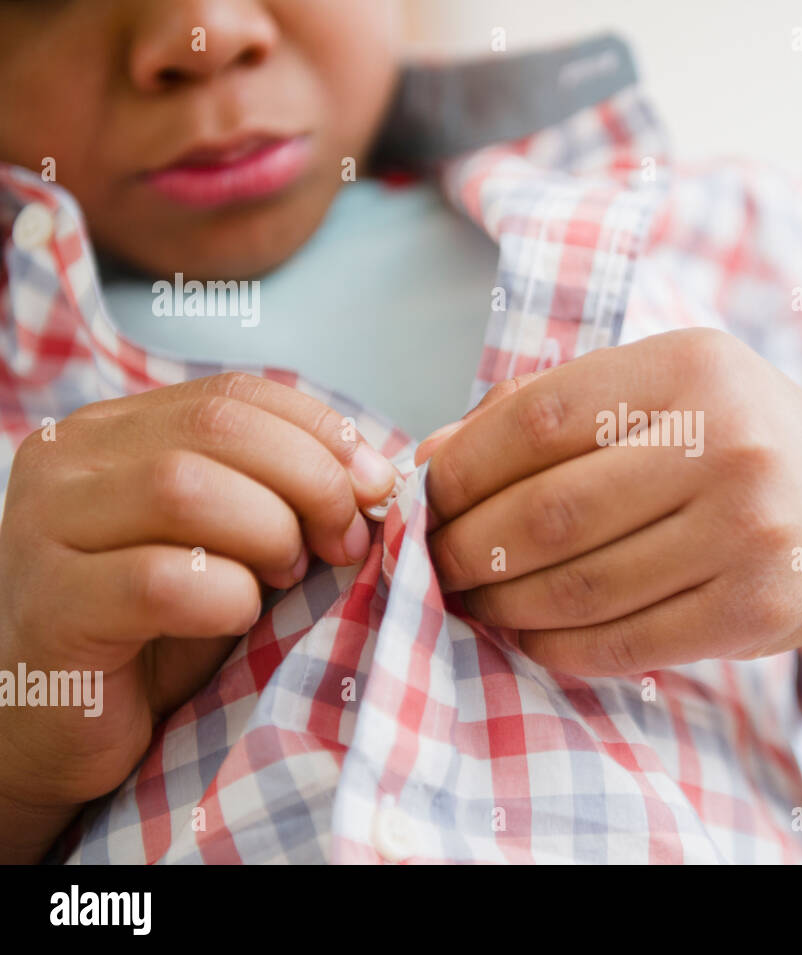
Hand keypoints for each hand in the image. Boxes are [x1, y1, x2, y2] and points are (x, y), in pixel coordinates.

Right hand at [0, 372, 396, 847]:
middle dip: (311, 482)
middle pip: (219, 427)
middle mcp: (68, 461)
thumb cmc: (156, 629)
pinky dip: (228, 597)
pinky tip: (237, 617)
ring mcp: (45, 529)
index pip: (237, 392)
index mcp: (114, 430)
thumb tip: (378, 478)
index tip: (375, 489)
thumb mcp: (229, 540)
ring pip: (186, 488)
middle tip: (342, 541)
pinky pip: (163, 580)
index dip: (324, 433)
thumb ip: (281, 493)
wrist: (62, 724)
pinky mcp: (51, 608)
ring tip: (284, 576)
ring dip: (270, 534)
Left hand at [416, 328, 801, 675]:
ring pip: (581, 586)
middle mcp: (730, 442)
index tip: (425, 496)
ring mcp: (752, 530)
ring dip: (502, 606)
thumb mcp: (664, 392)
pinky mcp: (758, 609)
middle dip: (468, 549)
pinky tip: (528, 636)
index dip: (464, 466)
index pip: (541, 418)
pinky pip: (623, 642)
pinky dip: (556, 648)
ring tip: (470, 602)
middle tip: (434, 564)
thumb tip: (433, 456)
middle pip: (551, 512)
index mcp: (693, 367)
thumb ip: (553, 409)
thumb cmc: (732, 444)